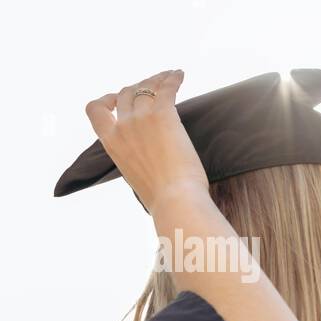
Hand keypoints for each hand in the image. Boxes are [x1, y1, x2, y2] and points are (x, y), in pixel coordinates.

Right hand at [84, 70, 208, 212]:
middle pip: (125, 94)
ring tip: (170, 75)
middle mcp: (122, 126)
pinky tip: (179, 73)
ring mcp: (141, 118)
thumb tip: (147, 160)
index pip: (95, 110)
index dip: (105, 99)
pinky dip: (172, 79)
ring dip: (157, 79)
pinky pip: (166, 89)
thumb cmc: (162, 197)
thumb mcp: (135, 176)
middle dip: (138, 87)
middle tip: (154, 86)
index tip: (115, 97)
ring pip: (145, 88)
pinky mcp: (163, 115)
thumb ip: (133, 159)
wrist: (175, 199)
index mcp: (110, 142)